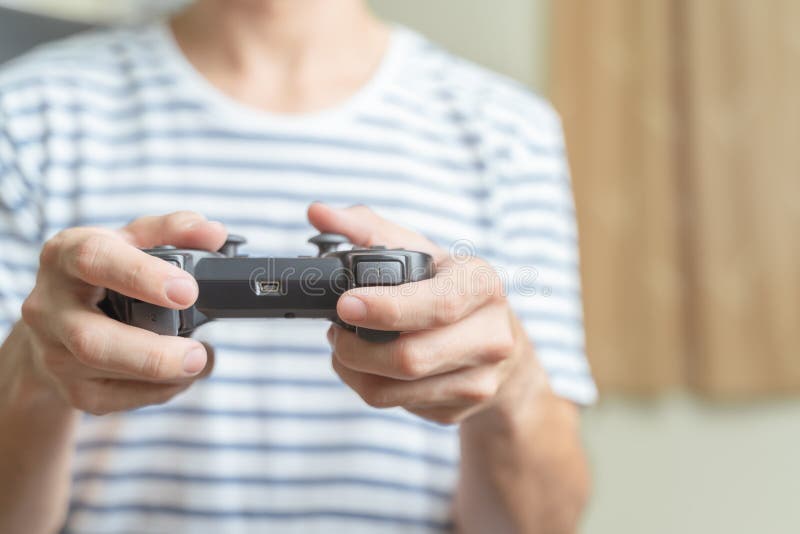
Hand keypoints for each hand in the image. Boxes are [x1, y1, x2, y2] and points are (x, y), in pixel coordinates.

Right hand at [17, 211, 226, 414]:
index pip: (94, 260)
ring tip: (199, 360)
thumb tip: (214, 234)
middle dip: (150, 352)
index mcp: (65, 255)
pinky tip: (182, 376)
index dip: (141, 276)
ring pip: (105, 374)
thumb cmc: (104, 273)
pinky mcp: (71, 390)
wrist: (58, 321)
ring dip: (161, 375)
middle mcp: (49, 306)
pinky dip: (160, 390)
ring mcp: (54, 353)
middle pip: (91, 339)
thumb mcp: (132, 241)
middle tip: (197, 354)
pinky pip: (118, 399)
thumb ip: (174, 231)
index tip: (188, 291)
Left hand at [308, 203, 547, 424]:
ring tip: (346, 347)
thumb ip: (367, 230)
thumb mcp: (422, 253)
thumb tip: (318, 213)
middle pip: (412, 357)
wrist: (502, 350)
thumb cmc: (452, 291)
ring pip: (395, 390)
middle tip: (335, 332)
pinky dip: (371, 386)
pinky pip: (398, 405)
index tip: (347, 305)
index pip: (438, 304)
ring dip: (354, 371)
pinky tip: (373, 367)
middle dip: (356, 350)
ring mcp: (480, 379)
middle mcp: (491, 335)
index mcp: (482, 285)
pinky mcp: (461, 408)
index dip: (388, 309)